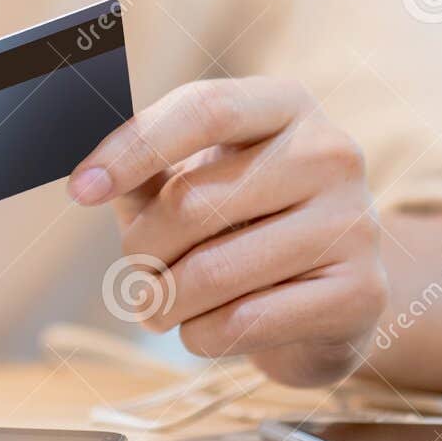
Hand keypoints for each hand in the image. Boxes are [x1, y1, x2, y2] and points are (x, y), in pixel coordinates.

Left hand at [67, 77, 388, 386]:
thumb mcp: (189, 183)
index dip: (131, 150)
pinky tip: (206, 328)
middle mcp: (331, 152)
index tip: (80, 191)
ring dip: (163, 301)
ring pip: (211, 272)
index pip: (204, 110)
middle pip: (191, 202)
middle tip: (137, 274)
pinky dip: (200, 335)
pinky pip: (243, 321)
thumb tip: (88, 179)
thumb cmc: (238, 226)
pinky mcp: (361, 292)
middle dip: (141, 251)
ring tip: (160, 306)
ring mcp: (355, 222)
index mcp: (285, 106)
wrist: (323, 299)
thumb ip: (142, 172)